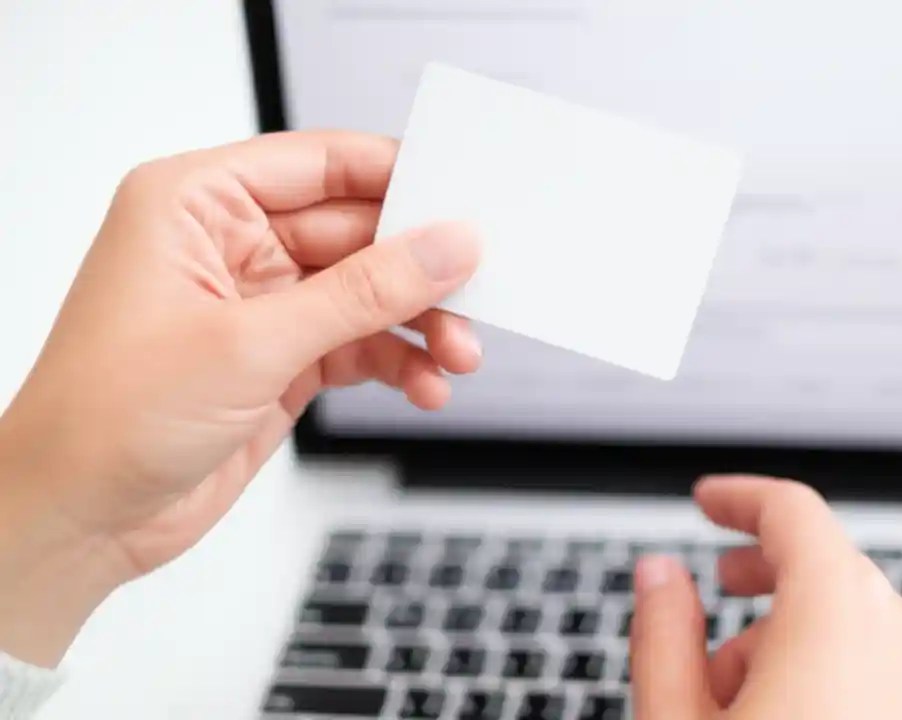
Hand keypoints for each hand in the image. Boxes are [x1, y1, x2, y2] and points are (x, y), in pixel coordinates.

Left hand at [0, 131, 479, 664]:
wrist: (78, 520)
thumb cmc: (107, 418)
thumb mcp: (253, 343)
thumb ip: (363, 292)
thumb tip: (444, 245)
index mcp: (196, 204)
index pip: (319, 163)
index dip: (396, 176)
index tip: (463, 198)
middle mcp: (228, 245)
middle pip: (356, 231)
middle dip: (419, 269)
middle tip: (476, 291)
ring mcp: (257, 305)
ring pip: (367, 293)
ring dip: (418, 324)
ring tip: (457, 354)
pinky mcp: (278, 359)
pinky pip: (359, 344)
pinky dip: (398, 363)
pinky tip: (425, 386)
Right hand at [631, 476, 901, 718]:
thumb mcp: (680, 717)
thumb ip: (664, 630)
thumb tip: (660, 575)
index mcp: (839, 614)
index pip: (792, 511)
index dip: (739, 497)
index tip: (709, 500)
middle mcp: (901, 637)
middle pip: (825, 568)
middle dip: (760, 578)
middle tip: (718, 585)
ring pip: (852, 625)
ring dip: (792, 638)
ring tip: (735, 698)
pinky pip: (881, 670)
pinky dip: (833, 675)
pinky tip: (786, 717)